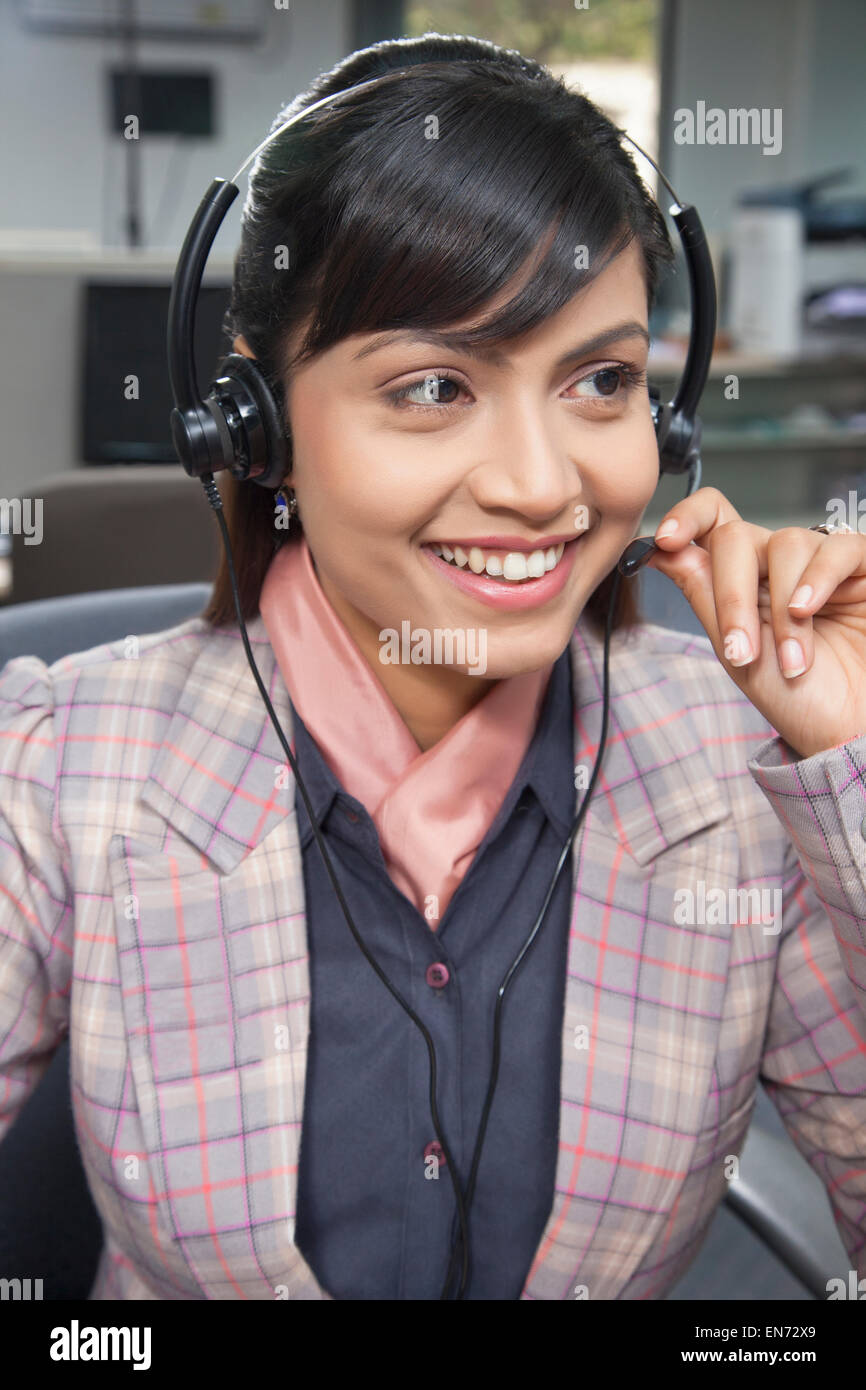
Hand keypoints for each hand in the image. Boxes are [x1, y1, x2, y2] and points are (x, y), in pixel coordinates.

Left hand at [644, 487, 865, 758]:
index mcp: (740, 579)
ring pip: (786, 543)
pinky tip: (807, 611)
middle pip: (736, 536)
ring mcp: (820, 563)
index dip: (686, 517)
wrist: (848, 727)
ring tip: (792, 660)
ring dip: (781, 610)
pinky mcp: (862, 568)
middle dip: (732, 595)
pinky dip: (818, 579)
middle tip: (742, 653)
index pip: (712, 522)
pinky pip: (840, 548)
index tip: (665, 539)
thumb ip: (704, 594)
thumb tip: (661, 550)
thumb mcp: (736, 649)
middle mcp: (777, 564)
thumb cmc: (796, 697)